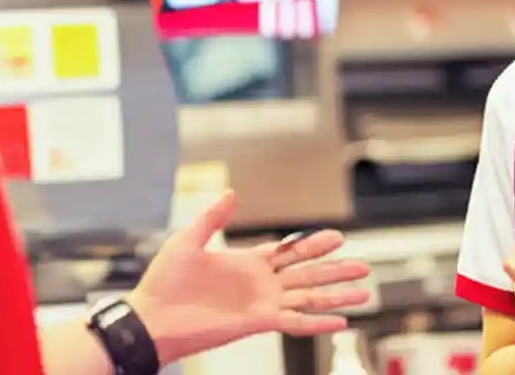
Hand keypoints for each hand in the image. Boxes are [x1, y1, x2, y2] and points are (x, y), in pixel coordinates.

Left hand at [127, 191, 370, 363]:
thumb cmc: (164, 282)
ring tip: (362, 292)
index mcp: (247, 263)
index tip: (337, 237)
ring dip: (335, 295)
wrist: (151, 317)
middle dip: (335, 269)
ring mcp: (261, 304)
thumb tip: (231, 192)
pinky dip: (318, 322)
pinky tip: (341, 321)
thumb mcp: (188, 240)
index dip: (314, 245)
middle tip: (362, 266)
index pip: (290, 252)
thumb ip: (212, 217)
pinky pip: (295, 322)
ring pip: (308, 297)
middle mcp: (260, 284)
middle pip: (307, 274)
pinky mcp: (257, 322)